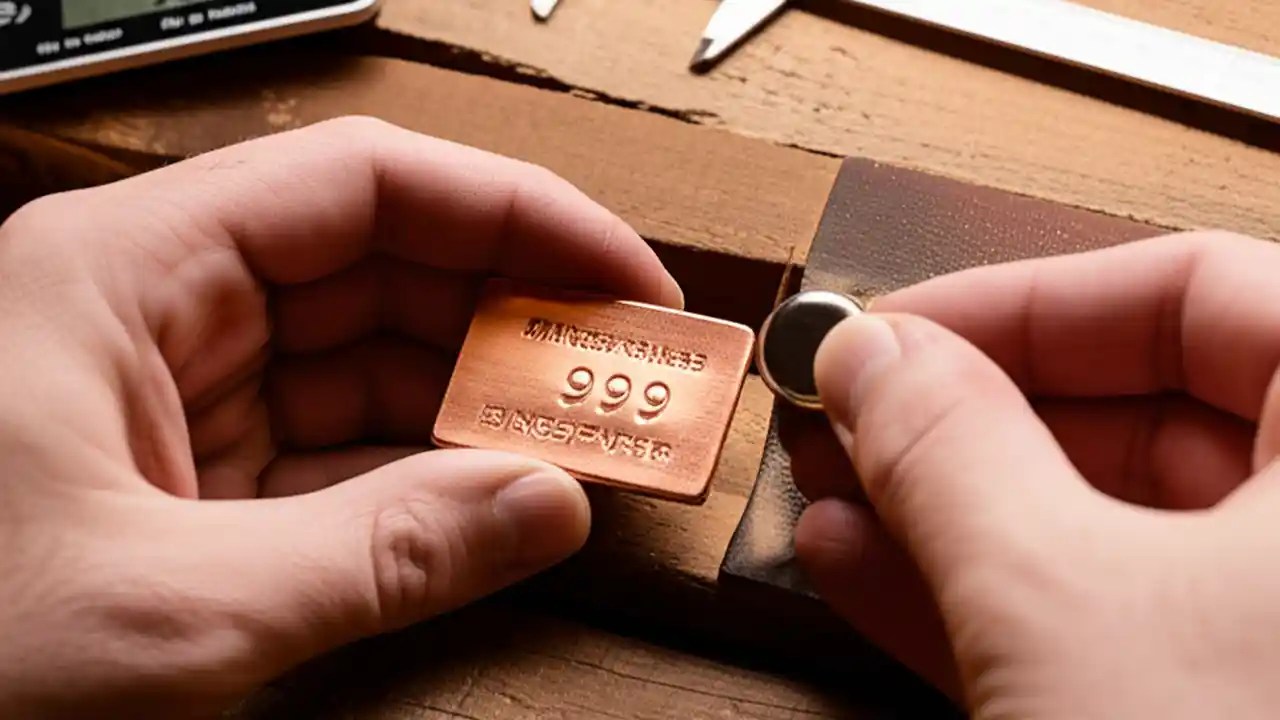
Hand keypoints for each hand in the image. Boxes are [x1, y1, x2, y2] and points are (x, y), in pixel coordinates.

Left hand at [0, 117, 681, 718]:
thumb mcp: (167, 615)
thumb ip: (380, 554)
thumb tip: (540, 504)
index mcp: (125, 276)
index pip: (363, 187)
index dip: (512, 215)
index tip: (613, 272)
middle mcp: (153, 320)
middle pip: (382, 270)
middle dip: (512, 316)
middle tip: (617, 368)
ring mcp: (174, 408)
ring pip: (370, 365)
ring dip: (478, 403)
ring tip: (579, 438)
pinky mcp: (188, 491)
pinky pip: (339, 455)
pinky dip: (424, 477)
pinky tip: (493, 498)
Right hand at [790, 230, 1279, 716]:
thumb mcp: (1058, 598)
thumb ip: (952, 451)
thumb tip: (872, 360)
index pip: (1196, 288)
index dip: (1021, 300)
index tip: (897, 329)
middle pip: (1146, 408)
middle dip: (967, 416)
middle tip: (852, 416)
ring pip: (1116, 522)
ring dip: (956, 508)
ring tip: (840, 494)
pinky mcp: (1235, 702)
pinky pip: (1113, 618)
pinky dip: (992, 596)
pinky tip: (877, 574)